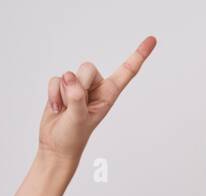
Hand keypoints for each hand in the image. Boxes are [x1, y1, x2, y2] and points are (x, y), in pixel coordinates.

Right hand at [39, 35, 155, 161]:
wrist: (56, 146)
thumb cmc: (73, 137)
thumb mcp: (79, 119)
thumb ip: (77, 98)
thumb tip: (69, 77)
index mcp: (109, 95)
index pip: (127, 71)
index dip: (139, 55)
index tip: (153, 39)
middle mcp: (96, 88)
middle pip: (87, 67)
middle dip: (78, 85)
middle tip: (75, 106)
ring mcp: (78, 87)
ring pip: (69, 73)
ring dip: (64, 93)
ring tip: (66, 110)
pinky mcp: (63, 87)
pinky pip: (55, 79)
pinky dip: (53, 94)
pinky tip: (57, 108)